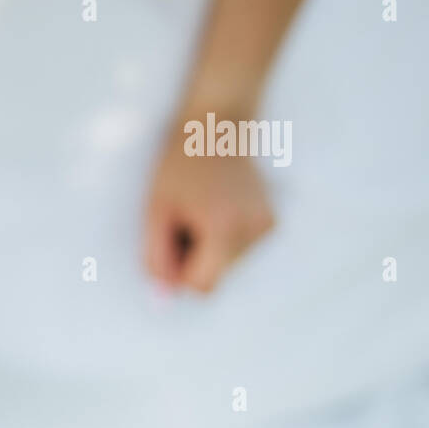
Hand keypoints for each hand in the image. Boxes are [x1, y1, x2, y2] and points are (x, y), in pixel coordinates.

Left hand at [143, 111, 274, 292]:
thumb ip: (156, 258)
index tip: (171, 243)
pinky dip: (223, 239)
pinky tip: (217, 208)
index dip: (180, 272)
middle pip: (216, 277)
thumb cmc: (179, 167)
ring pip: (228, 266)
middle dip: (194, 258)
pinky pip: (239, 251)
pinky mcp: (272, 223)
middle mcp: (254, 231)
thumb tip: (162, 300)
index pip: (203, 287)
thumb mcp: (156, 212)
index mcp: (224, 229)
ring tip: (201, 210)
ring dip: (208, 248)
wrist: (218, 127)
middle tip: (184, 218)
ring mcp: (267, 228)